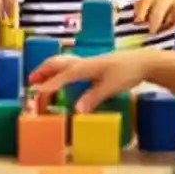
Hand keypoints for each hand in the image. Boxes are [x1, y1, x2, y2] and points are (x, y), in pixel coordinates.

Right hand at [29, 51, 156, 112]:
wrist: (143, 61)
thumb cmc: (127, 73)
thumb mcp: (110, 87)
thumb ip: (92, 98)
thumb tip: (76, 111)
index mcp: (84, 68)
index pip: (60, 77)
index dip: (47, 86)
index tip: (34, 93)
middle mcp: (83, 63)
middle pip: (57, 64)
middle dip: (42, 71)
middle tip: (30, 81)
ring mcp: (88, 62)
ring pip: (63, 62)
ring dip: (50, 68)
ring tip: (41, 77)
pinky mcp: (94, 64)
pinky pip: (70, 65)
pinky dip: (60, 70)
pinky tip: (63, 77)